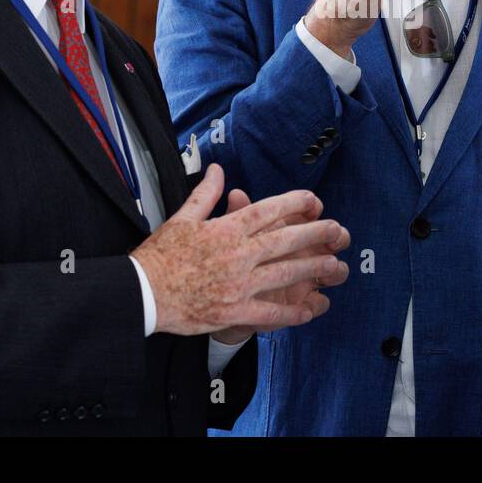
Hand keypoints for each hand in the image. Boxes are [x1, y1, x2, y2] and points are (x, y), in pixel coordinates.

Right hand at [130, 164, 348, 336]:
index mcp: (225, 229)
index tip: (314, 201)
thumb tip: (217, 169)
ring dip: (313, 269)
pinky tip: (310, 310)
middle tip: (339, 231)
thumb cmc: (159, 256)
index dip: (295, 204)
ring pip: (284, 274)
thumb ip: (205, 194)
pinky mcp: (234, 311)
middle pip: (285, 240)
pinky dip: (291, 312)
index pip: (267, 211)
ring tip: (335, 266)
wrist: (143, 293)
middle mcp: (237, 254)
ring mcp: (238, 284)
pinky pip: (269, 312)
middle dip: (316, 234)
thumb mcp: (181, 218)